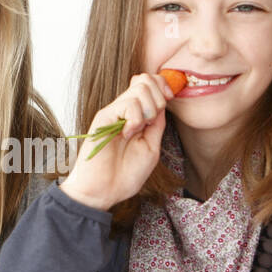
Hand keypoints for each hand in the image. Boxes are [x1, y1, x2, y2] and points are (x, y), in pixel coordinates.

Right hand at [61, 73, 174, 211]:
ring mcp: (113, 112)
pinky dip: (136, 119)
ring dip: (148, 110)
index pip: (150, 84)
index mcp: (135, 116)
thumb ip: (157, 125)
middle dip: (159, 98)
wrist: (103, 191)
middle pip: (146, 80)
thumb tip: (163, 103)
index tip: (168, 100)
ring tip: (137, 131)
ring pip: (140, 88)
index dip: (162, 86)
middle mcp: (123, 110)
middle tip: (150, 123)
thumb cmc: (125, 174)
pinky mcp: (104, 117)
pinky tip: (127, 134)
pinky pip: (129, 104)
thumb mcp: (151, 148)